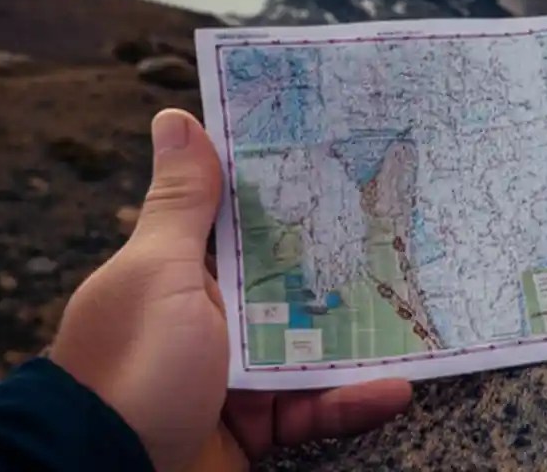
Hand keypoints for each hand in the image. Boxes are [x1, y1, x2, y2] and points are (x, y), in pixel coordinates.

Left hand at [49, 109, 411, 471]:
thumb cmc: (130, 367)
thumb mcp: (160, 274)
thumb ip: (184, 205)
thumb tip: (177, 119)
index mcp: (184, 274)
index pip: (245, 222)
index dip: (292, 192)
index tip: (346, 158)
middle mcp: (211, 321)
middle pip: (292, 284)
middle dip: (346, 265)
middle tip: (407, 234)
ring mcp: (236, 376)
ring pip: (314, 348)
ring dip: (364, 340)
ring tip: (416, 322)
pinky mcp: (257, 427)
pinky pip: (314, 409)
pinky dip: (352, 402)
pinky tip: (394, 389)